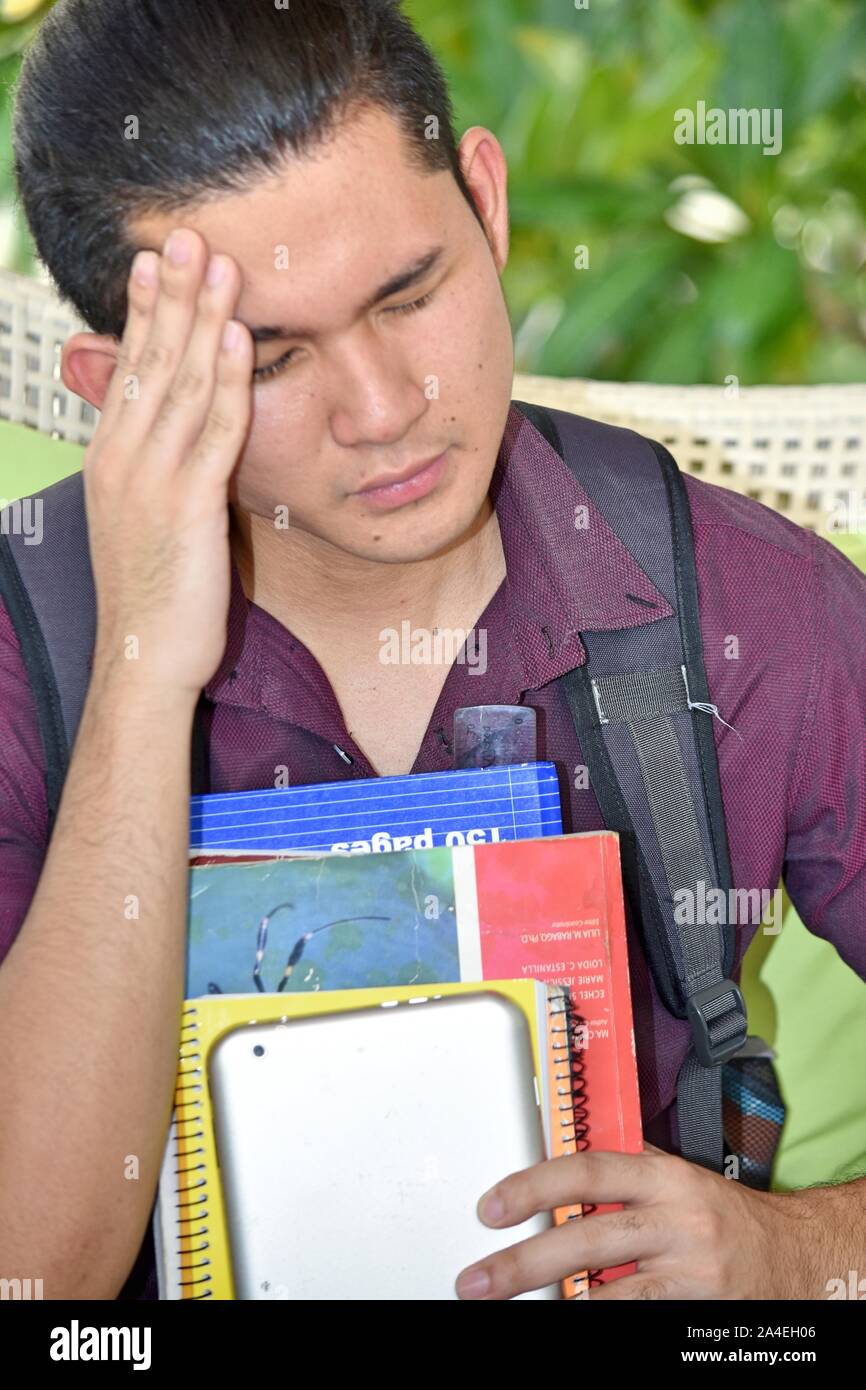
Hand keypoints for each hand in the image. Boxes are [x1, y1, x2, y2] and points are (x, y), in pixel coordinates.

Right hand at [84, 226, 252, 700]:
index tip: (156, 262)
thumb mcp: (149, 523)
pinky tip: (241, 337)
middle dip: (170, 295)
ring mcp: (151, 479)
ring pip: (181, 383)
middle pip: (150, 361)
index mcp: (111, 459)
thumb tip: (183, 443)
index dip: (143, 313)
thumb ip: (164, 473)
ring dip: (202, 319)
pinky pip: (213, 429)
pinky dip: (229, 380)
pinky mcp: (187, 505)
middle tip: (186, 234)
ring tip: (219, 263)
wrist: (143, 659)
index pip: (130, 370)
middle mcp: (123, 458)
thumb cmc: (155, 598)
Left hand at [454, 1145, 808, 1299]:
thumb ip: (621, 1167)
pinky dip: (599, 1314)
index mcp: (663, 1176)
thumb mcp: (674, 1177)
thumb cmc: (720, 1213)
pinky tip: (570, 1313)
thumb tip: (551, 1156)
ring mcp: (687, 1269)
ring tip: (506, 1303)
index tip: (492, 1206)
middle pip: (587, 1238)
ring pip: (608, 1288)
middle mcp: (676, 1220)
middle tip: (478, 1278)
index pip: (588, 1172)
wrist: (791, 1255)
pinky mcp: (695, 1307)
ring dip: (552, 1299)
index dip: (534, 1186)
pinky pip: (635, 1314)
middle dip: (524, 1262)